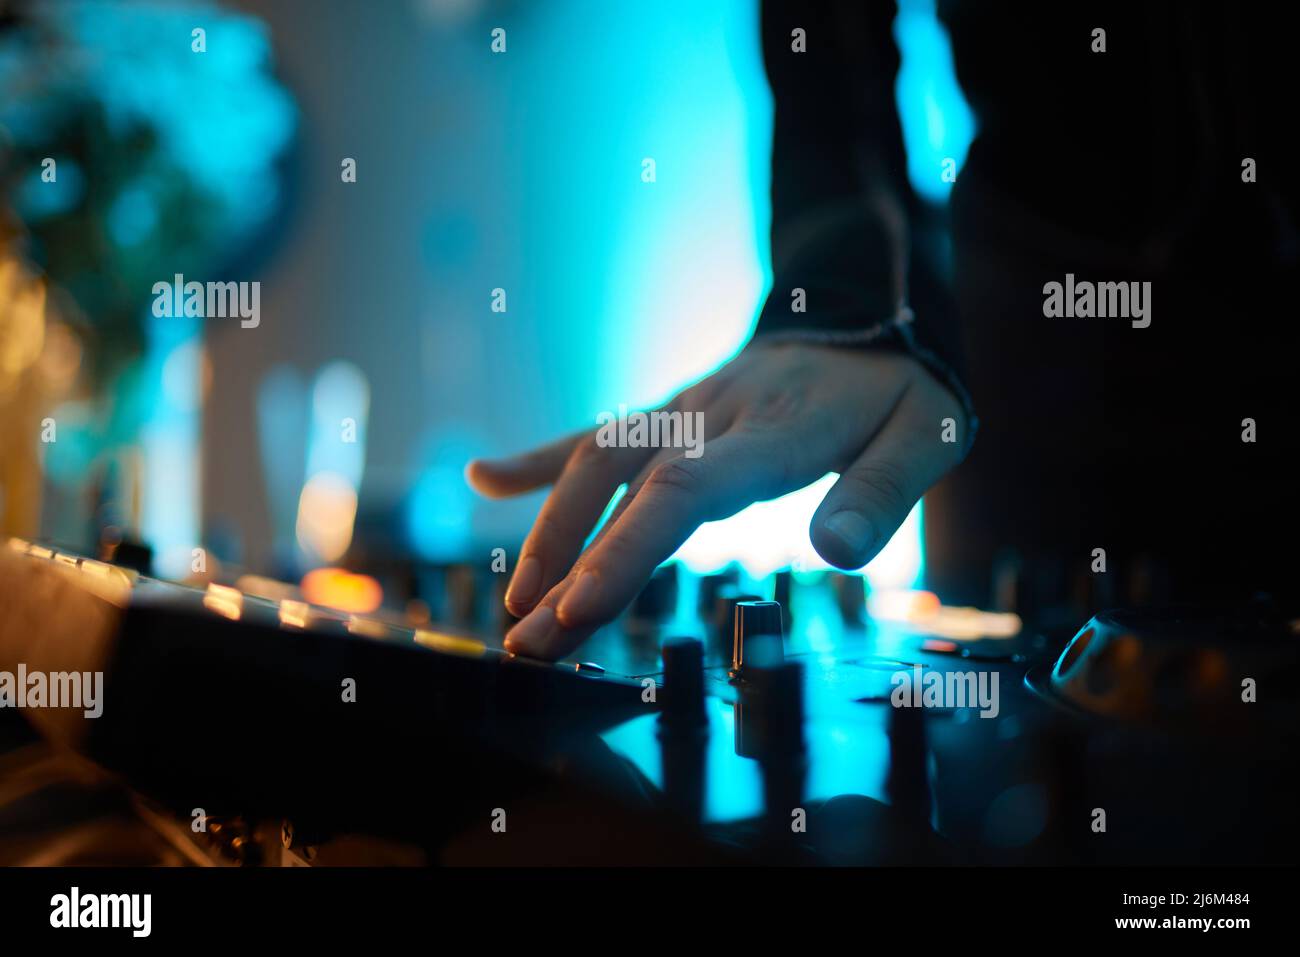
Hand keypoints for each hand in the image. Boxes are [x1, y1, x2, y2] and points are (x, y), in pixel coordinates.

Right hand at [466, 341, 967, 659]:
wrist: (869, 316)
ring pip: (597, 461)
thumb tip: (833, 551)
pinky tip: (484, 481)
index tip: (579, 610)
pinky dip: (538, 459)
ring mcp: (683, 409)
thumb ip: (882, 494)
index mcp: (776, 429)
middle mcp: (713, 416)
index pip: (685, 491)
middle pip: (623, 486)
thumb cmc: (896, 392)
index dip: (626, 549)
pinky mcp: (670, 411)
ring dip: (550, 532)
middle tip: (527, 643)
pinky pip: (598, 432)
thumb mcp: (927, 435)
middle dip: (567, 565)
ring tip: (516, 604)